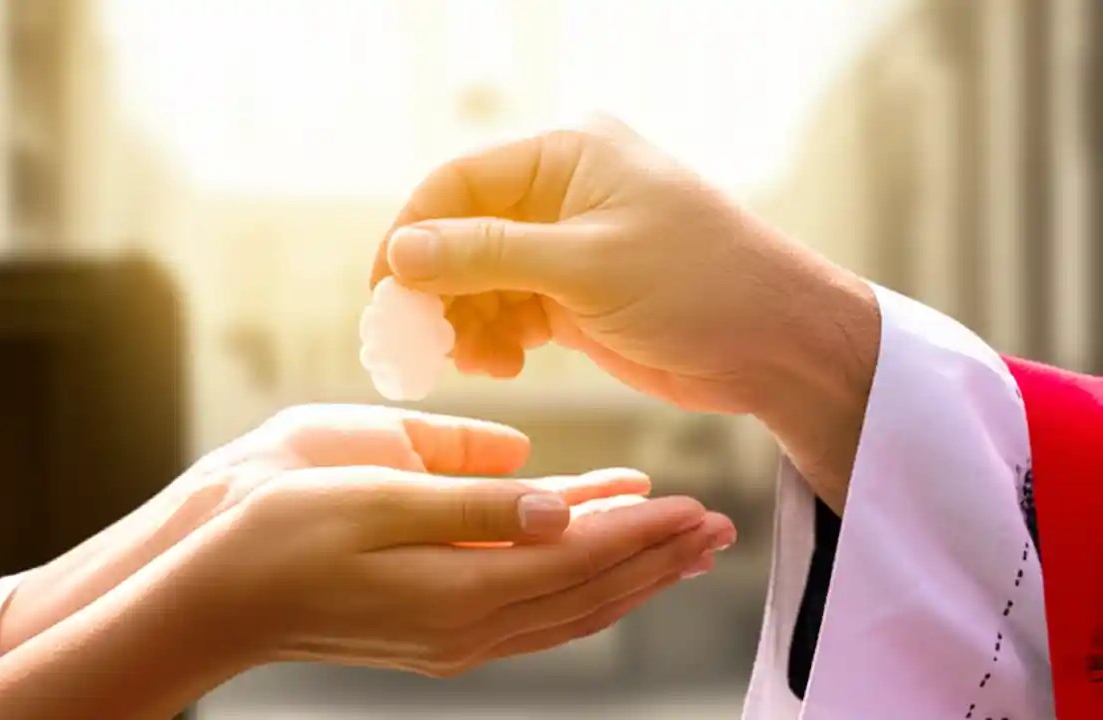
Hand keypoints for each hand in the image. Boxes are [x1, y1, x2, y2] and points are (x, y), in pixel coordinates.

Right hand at [0, 404, 647, 652]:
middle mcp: (469, 624)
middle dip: (656, 560)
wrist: (216, 590)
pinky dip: (579, 593)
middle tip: (716, 529)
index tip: (695, 505)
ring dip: (628, 580)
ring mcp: (455, 636)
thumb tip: (559, 505)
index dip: (640, 531)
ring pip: (568, 610)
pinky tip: (595, 571)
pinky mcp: (439, 630)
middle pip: (588, 593)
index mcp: (458, 586)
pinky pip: (533, 615)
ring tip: (680, 552)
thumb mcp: (371, 495)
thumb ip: (470, 501)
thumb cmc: (277, 529)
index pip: (577, 558)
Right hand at [370, 118, 880, 509]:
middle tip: (420, 343)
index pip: (458, 184)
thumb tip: (401, 252)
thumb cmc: (700, 285)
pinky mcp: (576, 296)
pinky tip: (499, 366)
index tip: (386, 293)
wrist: (777, 345)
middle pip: (462, 235)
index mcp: (567, 156)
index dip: (412, 236)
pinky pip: (510, 312)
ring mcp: (568, 247)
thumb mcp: (586, 266)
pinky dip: (494, 340)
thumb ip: (487, 256)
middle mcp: (561, 194)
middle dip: (438, 289)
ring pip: (481, 280)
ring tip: (472, 363)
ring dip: (465, 322)